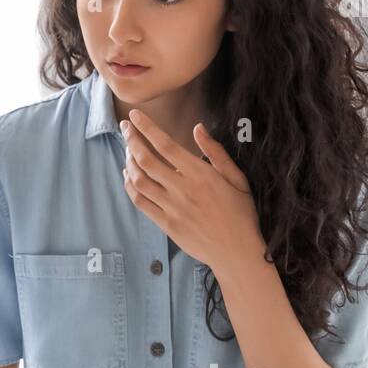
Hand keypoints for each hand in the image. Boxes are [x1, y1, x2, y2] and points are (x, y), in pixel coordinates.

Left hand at [120, 110, 265, 275]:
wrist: (238, 252)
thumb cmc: (241, 213)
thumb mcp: (237, 178)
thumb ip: (216, 152)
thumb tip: (198, 128)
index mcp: (200, 174)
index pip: (165, 145)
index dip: (147, 128)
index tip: (135, 116)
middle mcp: (183, 190)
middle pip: (146, 160)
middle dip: (131, 140)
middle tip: (126, 128)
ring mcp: (172, 209)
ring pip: (139, 180)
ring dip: (129, 162)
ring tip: (128, 151)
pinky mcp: (166, 225)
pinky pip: (140, 202)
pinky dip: (130, 186)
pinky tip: (129, 176)